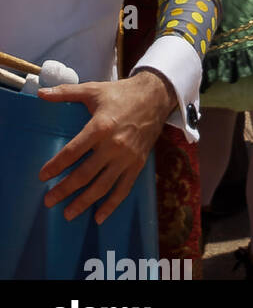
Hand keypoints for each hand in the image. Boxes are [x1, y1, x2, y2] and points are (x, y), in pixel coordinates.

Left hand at [38, 71, 173, 222]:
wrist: (156, 96)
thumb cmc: (120, 94)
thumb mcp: (93, 90)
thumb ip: (66, 93)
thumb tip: (40, 93)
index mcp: (101, 126)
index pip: (73, 152)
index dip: (56, 166)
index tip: (43, 176)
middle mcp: (114, 145)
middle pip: (84, 174)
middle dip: (64, 189)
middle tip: (49, 201)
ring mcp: (127, 157)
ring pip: (102, 186)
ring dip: (84, 202)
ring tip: (68, 214)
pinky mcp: (137, 163)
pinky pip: (124, 188)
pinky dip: (111, 205)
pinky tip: (98, 217)